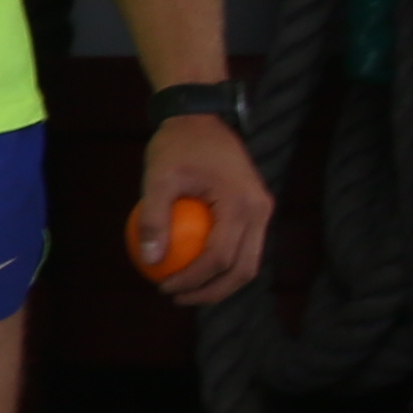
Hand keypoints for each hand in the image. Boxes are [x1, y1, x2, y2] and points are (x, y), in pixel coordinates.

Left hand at [135, 115, 274, 305]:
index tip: (162, 286)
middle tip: (177, 296)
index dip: (192, 279)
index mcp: (242, 204)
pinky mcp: (256, 208)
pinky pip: (244, 246)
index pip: (220, 256)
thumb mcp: (158, 178)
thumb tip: (149, 260)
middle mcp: (261, 211)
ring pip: (249, 262)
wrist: (203, 116)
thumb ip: (154, 218)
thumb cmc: (177, 145)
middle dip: (212, 292)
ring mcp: (263, 210)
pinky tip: (192, 266)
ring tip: (187, 288)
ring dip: (220, 282)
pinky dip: (222, 263)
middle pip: (244, 269)